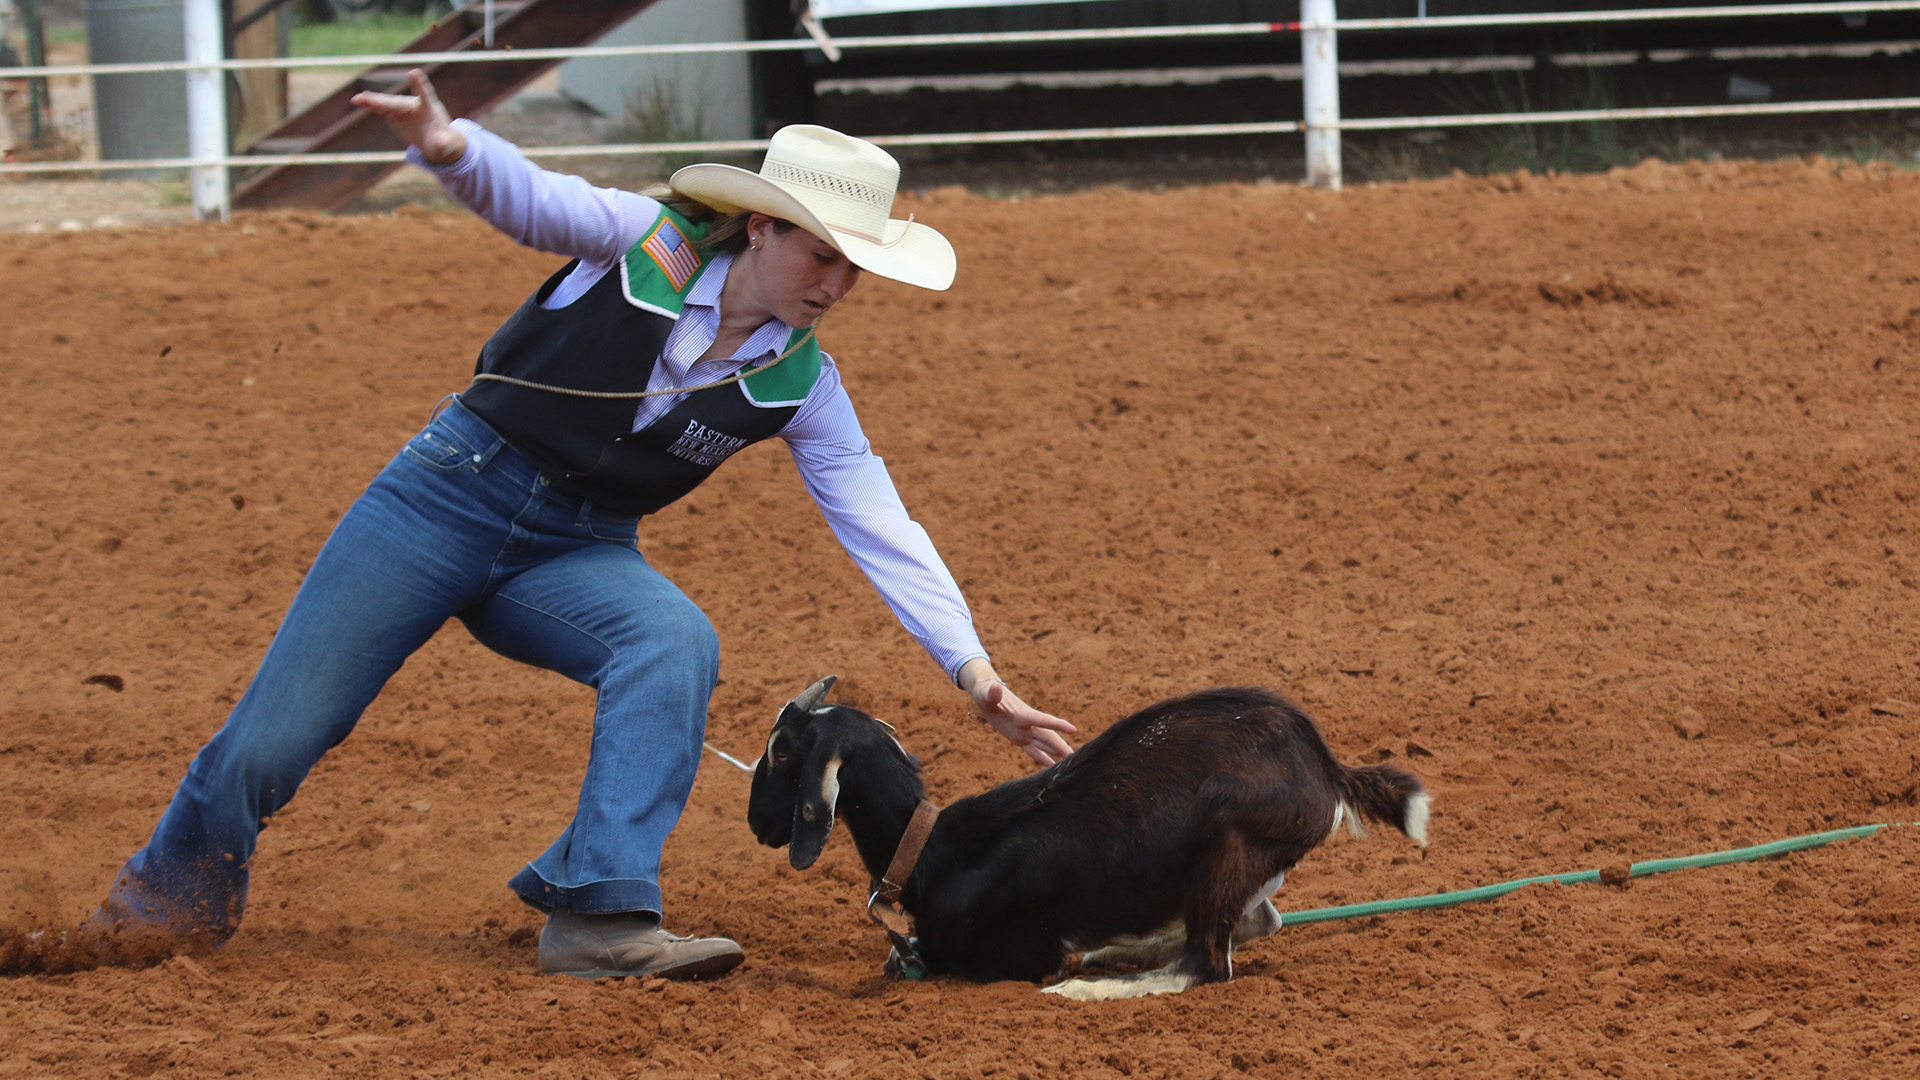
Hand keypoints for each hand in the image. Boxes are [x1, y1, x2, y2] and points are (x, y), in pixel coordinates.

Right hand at [351, 69, 465, 164]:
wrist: (437, 140)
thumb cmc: (444, 141)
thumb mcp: (446, 145)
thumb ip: (443, 143)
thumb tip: (440, 145)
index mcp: (430, 109)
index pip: (425, 95)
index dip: (420, 84)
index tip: (413, 73)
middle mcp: (414, 105)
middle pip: (398, 102)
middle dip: (384, 101)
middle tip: (368, 97)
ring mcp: (402, 108)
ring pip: (386, 103)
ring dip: (372, 101)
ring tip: (358, 99)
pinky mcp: (394, 114)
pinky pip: (380, 108)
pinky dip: (369, 105)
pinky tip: (357, 101)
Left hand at [959, 659, 1074, 766]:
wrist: (987, 693)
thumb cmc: (985, 691)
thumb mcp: (986, 692)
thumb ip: (992, 693)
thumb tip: (996, 687)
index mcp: (1022, 713)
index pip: (1042, 720)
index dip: (1057, 725)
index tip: (1074, 730)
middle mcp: (1027, 724)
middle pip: (1048, 736)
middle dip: (1062, 746)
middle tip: (1078, 757)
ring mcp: (1024, 731)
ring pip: (1044, 744)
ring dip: (1057, 752)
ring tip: (1071, 762)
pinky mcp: (1018, 738)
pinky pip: (1033, 751)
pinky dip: (1043, 759)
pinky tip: (1052, 768)